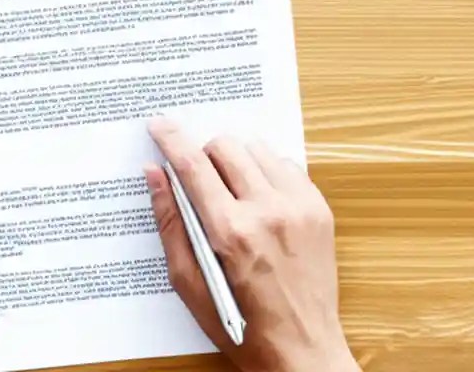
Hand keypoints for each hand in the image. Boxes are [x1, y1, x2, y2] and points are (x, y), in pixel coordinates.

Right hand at [145, 119, 357, 371]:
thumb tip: (154, 175)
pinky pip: (288, 166)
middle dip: (204, 153)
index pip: (193, 165)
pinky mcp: (319, 210)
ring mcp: (298, 208)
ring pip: (257, 149)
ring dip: (237, 160)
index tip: (159, 125)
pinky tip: (260, 198)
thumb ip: (170, 223)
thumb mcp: (188, 282)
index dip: (171, 139)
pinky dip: (267, 172)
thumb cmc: (241, 324)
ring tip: (231, 190)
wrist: (302, 350)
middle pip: (225, 147)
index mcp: (230, 232)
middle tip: (198, 177)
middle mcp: (267, 212)